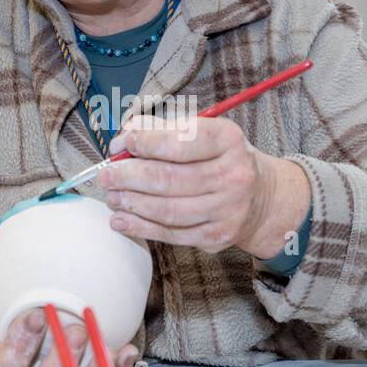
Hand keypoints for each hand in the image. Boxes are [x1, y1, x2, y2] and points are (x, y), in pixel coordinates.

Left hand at [99, 115, 310, 257]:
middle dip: (129, 176)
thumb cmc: (220, 159)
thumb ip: (161, 130)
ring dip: (132, 204)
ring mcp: (227, 210)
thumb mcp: (202, 133)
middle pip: (169, 178)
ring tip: (112, 196)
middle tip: (106, 175)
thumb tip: (123, 139)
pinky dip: (141, 228)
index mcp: (229, 140)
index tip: (121, 144)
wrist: (260, 198)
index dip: (145, 142)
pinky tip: (121, 220)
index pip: (181, 141)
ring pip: (168, 210)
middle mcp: (233, 175)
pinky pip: (172, 234)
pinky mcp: (217, 236)